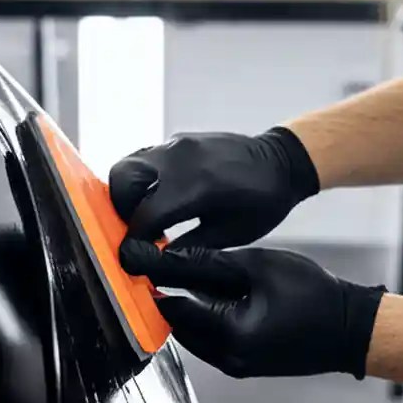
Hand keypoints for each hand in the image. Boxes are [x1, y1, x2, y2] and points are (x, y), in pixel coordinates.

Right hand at [108, 128, 319, 248]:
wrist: (281, 161)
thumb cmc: (263, 202)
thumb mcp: (229, 234)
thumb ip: (188, 247)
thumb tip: (156, 261)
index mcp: (196, 187)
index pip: (145, 217)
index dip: (134, 242)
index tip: (131, 257)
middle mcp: (179, 160)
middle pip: (123, 180)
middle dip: (121, 209)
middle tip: (135, 230)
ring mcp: (176, 145)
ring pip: (129, 165)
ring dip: (128, 192)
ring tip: (145, 214)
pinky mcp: (177, 140)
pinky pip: (146, 159)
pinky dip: (143, 180)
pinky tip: (159, 198)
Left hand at [120, 240, 385, 378]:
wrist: (351, 330)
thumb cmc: (313, 294)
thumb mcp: (258, 266)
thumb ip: (210, 264)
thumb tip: (170, 258)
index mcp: (230, 334)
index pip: (174, 308)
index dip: (156, 282)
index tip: (142, 261)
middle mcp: (227, 358)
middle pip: (178, 326)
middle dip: (166, 297)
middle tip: (157, 266)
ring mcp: (235, 366)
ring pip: (192, 335)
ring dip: (185, 310)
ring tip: (179, 275)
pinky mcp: (243, 366)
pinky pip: (209, 342)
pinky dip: (203, 320)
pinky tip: (206, 294)